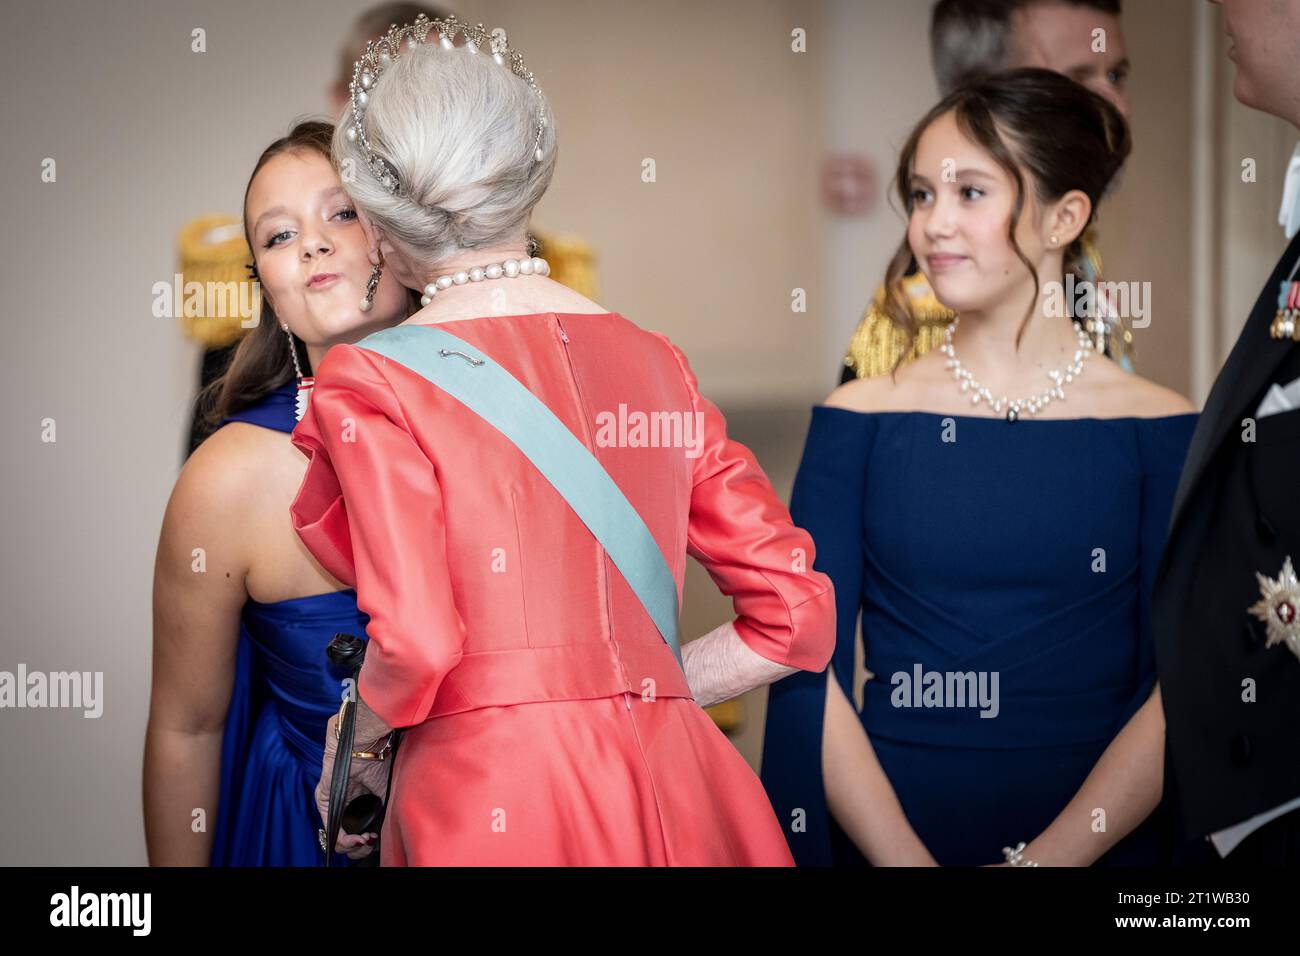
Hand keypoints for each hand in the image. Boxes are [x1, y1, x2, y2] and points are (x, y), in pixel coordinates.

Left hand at [315, 712, 393, 859]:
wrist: (364, 741)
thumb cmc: (376, 758)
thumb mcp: (384, 789)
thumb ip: (384, 809)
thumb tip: (388, 830)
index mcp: (356, 800)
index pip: (357, 829)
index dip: (367, 839)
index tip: (377, 837)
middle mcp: (343, 803)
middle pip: (346, 837)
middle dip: (360, 846)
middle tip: (371, 841)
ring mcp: (332, 802)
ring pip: (336, 837)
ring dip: (353, 844)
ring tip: (366, 840)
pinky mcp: (324, 799)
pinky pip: (330, 826)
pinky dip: (343, 838)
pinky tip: (356, 838)